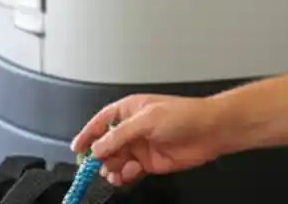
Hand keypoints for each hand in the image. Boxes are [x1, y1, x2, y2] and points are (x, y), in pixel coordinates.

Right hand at [69, 94, 228, 187]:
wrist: (210, 131)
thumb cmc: (185, 115)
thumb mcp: (147, 120)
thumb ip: (119, 135)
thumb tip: (98, 148)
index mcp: (130, 110)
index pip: (100, 122)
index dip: (87, 134)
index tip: (76, 148)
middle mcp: (133, 129)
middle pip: (105, 145)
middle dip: (100, 156)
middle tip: (101, 163)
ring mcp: (140, 147)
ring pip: (115, 161)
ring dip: (112, 168)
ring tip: (116, 170)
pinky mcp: (149, 163)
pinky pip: (128, 173)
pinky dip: (124, 176)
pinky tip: (128, 175)